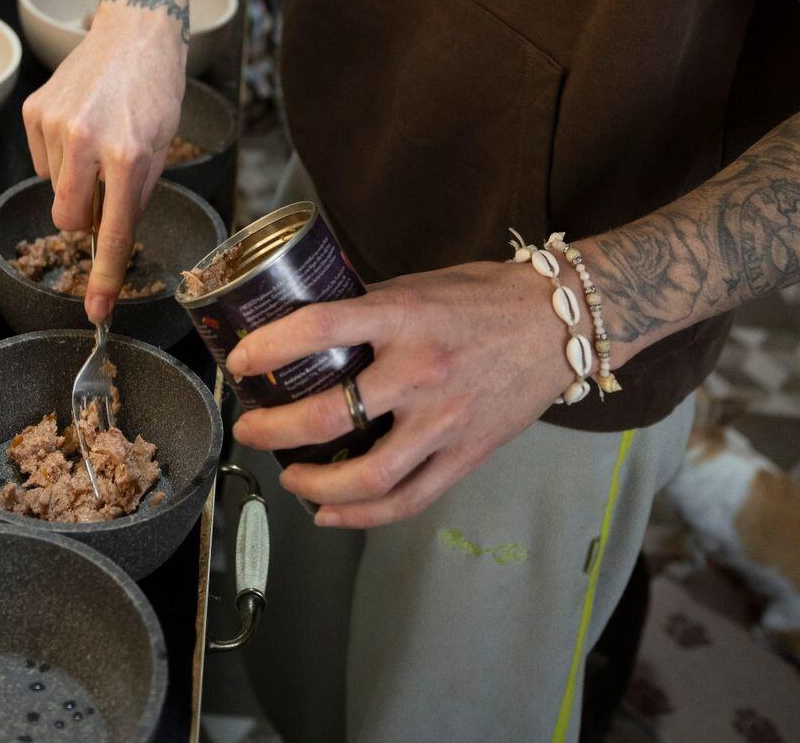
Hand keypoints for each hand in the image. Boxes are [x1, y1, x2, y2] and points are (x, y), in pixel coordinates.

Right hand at [21, 1, 185, 323]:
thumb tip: (107, 241)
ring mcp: (55, 124)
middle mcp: (86, 140)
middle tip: (105, 190)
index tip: (97, 311)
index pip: (111, 233)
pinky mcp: (34, 110)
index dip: (103, 277)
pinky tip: (79, 127)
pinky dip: (58, 156)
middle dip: (83, 217)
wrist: (135, 33)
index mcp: (128, 155)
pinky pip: (40, 161)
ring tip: (98, 141)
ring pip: (53, 189)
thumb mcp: (162, 149)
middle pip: (68, 218)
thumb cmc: (156, 91)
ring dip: (73, 180)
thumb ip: (135, 198)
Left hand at [229, 258, 568, 528]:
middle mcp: (421, 370)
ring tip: (288, 476)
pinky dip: (362, 514)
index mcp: (405, 316)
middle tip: (249, 427)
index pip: (321, 328)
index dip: (271, 347)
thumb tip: (310, 324)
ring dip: (314, 483)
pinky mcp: (466, 454)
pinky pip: (408, 498)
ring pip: (367, 474)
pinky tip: (330, 513)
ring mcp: (445, 420)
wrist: (558, 324)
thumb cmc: (483, 296)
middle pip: (330, 413)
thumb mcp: (418, 285)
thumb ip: (368, 307)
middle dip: (275, 428)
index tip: (240, 360)